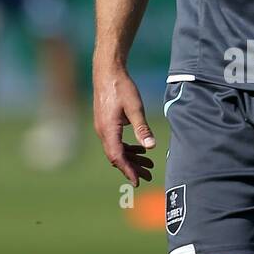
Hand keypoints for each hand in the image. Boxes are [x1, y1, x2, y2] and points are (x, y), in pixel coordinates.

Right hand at [92, 63, 154, 186]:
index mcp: (108, 130)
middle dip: (132, 167)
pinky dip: (127, 148)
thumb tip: (151, 147)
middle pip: (117, 156)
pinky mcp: (106, 123)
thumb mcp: (135, 108)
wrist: (107, 72)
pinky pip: (116, 142)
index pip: (117, 156)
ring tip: (148, 165)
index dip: (128, 170)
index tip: (138, 181)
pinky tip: (140, 150)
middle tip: (149, 175)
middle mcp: (103, 131)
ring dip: (132, 158)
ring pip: (117, 150)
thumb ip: (142, 129)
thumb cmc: (121, 87)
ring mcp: (103, 128)